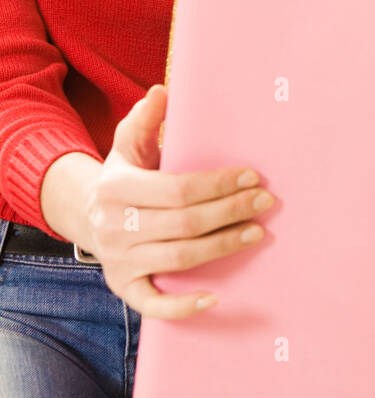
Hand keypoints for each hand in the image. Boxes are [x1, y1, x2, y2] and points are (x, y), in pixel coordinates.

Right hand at [80, 84, 273, 318]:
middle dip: (231, 211)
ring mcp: (119, 261)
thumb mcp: (127, 144)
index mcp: (117, 188)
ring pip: (180, 258)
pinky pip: (153, 306)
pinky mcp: (124, 289)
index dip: (218, 184)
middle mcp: (115, 227)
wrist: (87, 216)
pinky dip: (183, 306)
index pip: (178, 188)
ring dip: (223, 246)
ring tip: (257, 232)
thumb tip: (163, 91)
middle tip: (266, 202)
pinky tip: (216, 298)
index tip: (252, 177)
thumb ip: (144, 119)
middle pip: (185, 223)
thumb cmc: (123, 177)